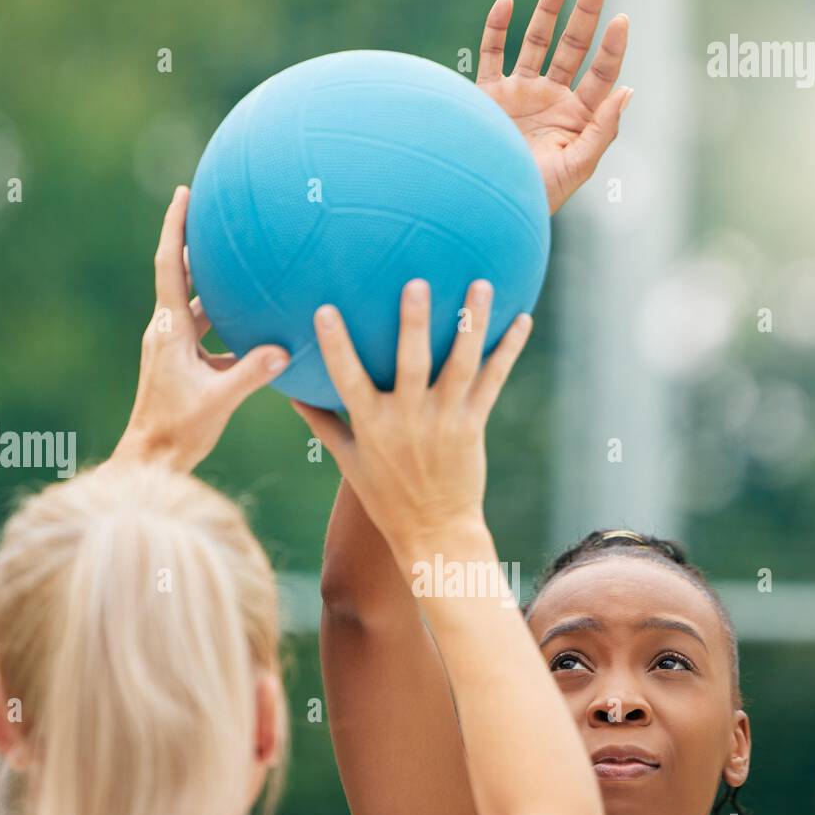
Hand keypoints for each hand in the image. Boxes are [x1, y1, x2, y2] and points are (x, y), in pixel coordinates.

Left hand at [111, 185, 290, 473]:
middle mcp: (168, 332)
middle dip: (197, 244)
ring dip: (215, 284)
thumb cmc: (179, 430)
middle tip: (217, 213)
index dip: (176, 228)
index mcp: (170, 331)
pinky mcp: (184, 364)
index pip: (170, 266)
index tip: (184, 194)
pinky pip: (209, 332)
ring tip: (242, 261)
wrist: (153, 458)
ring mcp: (174, 347)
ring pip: (198, 305)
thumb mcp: (219, 401)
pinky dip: (228, 321)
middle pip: (181, 276)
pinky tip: (254, 324)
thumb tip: (282, 350)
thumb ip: (251, 374)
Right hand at [291, 280, 530, 559]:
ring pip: (461, 365)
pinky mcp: (473, 425)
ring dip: (472, 323)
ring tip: (481, 284)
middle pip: (412, 364)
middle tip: (415, 282)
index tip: (324, 309)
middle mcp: (409, 419)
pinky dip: (508, 350)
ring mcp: (444, 421)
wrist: (435, 531)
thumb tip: (292, 394)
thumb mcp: (349, 463)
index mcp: (373, 426)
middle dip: (413, 323)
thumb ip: (324, 424)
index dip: (336, 345)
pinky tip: (522, 320)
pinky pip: (493, 381)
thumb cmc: (387, 498)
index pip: (348, 379)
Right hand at [476, 0, 631, 213]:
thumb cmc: (534, 196)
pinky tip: (507, 0)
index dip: (613, 47)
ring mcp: (519, 94)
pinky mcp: (488, 94)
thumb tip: (626, 90)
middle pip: (573, 47)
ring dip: (549, 9)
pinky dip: (497, 26)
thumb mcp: (577, 167)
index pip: (601, 74)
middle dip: (587, 12)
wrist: (486, 206)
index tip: (621, 20)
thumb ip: (602, 130)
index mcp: (576, 118)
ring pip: (537, 41)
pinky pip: (492, 52)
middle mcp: (550, 100)